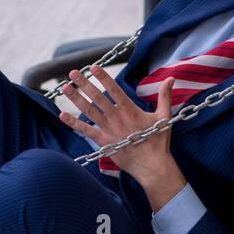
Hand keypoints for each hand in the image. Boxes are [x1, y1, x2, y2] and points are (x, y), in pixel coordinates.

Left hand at [58, 64, 183, 195]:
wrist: (153, 166)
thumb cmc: (158, 141)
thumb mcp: (164, 116)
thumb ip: (165, 96)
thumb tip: (171, 78)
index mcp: (130, 110)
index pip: (114, 89)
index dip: (103, 77)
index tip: (93, 67)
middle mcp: (116, 118)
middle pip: (97, 98)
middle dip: (84, 84)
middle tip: (73, 72)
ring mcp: (108, 130)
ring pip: (89, 111)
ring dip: (76, 99)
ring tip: (64, 87)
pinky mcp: (104, 142)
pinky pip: (86, 131)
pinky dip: (74, 123)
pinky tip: (62, 115)